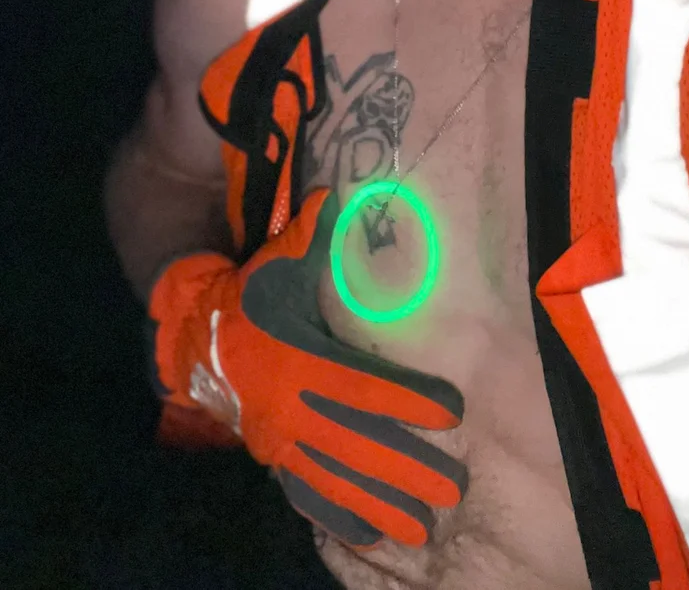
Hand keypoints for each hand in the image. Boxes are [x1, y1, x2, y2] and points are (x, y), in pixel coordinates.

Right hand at [149, 187, 467, 547]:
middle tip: (453, 487)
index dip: (407, 399)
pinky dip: (337, 516)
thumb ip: (313, 234)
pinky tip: (369, 535)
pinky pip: (306, 492)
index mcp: (297, 359)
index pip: (363, 386)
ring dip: (380, 503)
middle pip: (358, 445)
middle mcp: (291, 407)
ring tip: (423, 527)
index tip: (452, 412)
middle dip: (407, 467)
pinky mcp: (272, 454)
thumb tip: (338, 195)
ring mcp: (279, 438)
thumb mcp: (279, 260)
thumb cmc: (250, 293)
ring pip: (336, 478)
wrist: (193, 331)